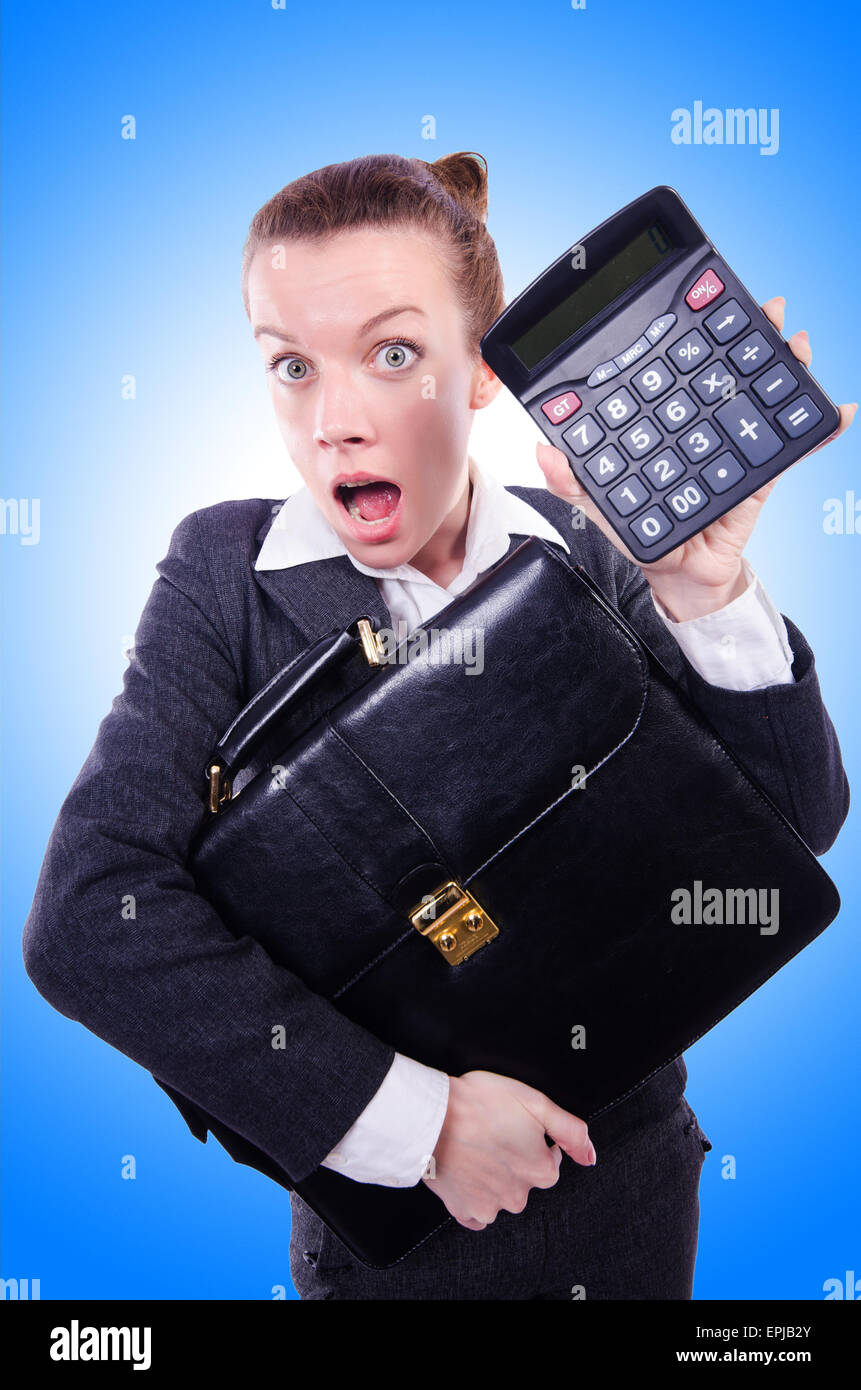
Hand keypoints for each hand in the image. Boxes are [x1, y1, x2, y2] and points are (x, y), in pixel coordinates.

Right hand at [421, 1069, 594, 1229]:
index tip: (514, 1125)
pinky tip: (466, 1173)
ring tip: (475, 1148)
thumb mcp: (535, 1102)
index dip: (532, 1138)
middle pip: (525, 1178)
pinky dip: (474, 1196)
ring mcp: (491, 1206)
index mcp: (541, 1170)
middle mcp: (519, 1195)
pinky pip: (476, 1213)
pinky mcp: (464, 1210)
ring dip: (493, 1178)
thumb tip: (590, 1155)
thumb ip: (570, 1130)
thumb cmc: (479, 1104)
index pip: (549, 1159)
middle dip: (513, 1159)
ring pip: (502, 1195)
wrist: (431, 1117)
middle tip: (493, 1134)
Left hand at [536, 297, 856, 620]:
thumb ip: (573, 481)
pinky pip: (790, 451)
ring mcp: (735, 447)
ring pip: (763, 399)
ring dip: (786, 368)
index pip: (682, 373)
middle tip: (765, 308)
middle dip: (750, 335)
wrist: (679, 579)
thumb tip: (544, 452)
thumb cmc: (645, 535)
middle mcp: (705, 426)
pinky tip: (839, 411)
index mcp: (670, 424)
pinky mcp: (759, 477)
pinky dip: (817, 430)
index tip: (702, 302)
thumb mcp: (602, 506)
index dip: (693, 338)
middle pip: (730, 372)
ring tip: (797, 342)